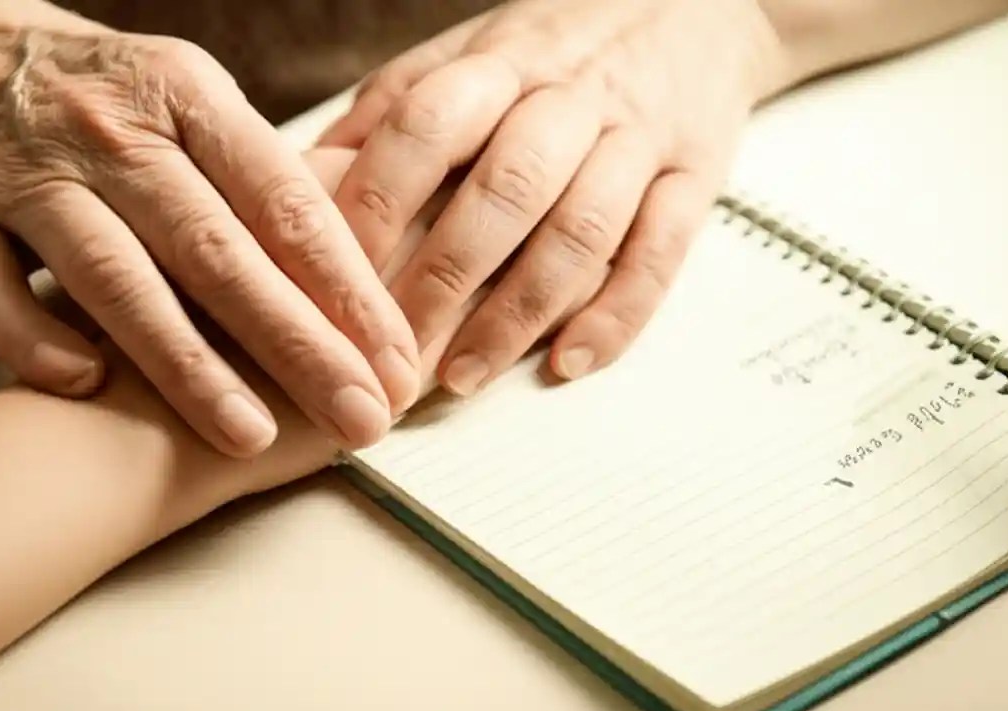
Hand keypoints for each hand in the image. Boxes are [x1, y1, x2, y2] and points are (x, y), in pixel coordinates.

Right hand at [0, 0, 420, 455]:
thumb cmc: (97, 92)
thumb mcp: (185, 99)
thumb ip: (260, 178)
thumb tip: (366, 276)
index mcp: (186, 96)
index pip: (284, 202)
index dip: (348, 288)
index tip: (397, 360)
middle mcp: (110, 131)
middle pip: (218, 251)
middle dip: (298, 344)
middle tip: (361, 416)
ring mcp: (23, 172)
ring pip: (115, 279)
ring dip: (187, 363)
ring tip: (251, 434)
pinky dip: (34, 340)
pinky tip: (87, 387)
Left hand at [320, 0, 786, 394]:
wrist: (696, 6)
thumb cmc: (560, 45)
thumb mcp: (474, 51)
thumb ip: (398, 106)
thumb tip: (310, 174)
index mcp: (502, 61)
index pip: (428, 125)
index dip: (377, 203)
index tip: (335, 278)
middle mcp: (572, 96)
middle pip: (505, 189)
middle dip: (441, 278)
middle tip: (393, 354)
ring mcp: (640, 137)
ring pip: (582, 230)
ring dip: (518, 312)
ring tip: (463, 377)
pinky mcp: (697, 177)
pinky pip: (662, 254)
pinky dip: (617, 315)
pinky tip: (568, 363)